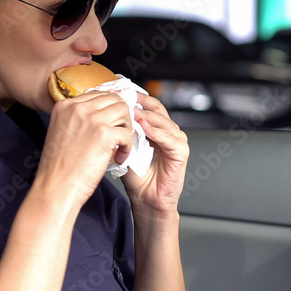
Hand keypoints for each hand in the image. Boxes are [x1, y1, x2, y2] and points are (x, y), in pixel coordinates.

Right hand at [37, 91, 133, 208]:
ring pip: (124, 111)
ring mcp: (91, 119)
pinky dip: (127, 147)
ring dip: (126, 128)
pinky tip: (118, 158)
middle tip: (119, 135)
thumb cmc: (59, 168)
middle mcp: (77, 108)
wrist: (55, 187)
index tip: (112, 124)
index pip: (97, 94)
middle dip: (121, 116)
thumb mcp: (62, 133)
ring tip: (119, 146)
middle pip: (113, 99)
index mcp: (65, 106)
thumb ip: (78, 120)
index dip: (109, 110)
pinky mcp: (104, 134)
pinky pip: (127, 133)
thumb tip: (103, 116)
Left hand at [121, 94, 189, 215]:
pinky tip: (145, 129)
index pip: (147, 106)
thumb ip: (122, 131)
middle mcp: (167, 132)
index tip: (120, 90)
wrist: (146, 199)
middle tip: (127, 96)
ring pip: (163, 121)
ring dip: (148, 116)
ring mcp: (176, 141)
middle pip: (157, 109)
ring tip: (133, 112)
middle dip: (141, 102)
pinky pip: (170, 139)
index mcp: (155, 128)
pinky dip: (157, 133)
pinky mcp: (181, 153)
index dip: (135, 98)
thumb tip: (109, 113)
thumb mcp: (125, 148)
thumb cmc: (136, 177)